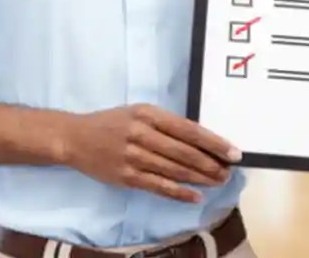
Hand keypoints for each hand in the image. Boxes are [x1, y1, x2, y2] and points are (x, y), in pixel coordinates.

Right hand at [59, 104, 240, 202]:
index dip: (213, 143)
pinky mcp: (126, 176)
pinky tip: (195, 196)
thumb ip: (165, 124)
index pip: (188, 130)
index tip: (233, 152)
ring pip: (174, 170)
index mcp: (147, 114)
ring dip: (200, 178)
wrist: (75, 138)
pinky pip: (158, 186)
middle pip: (184, 152)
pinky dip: (179, 192)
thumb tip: (200, 141)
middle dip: (210, 164)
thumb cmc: (111, 123)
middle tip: (228, 172)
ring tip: (218, 182)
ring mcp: (133, 157)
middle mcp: (141, 134)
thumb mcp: (137, 113)